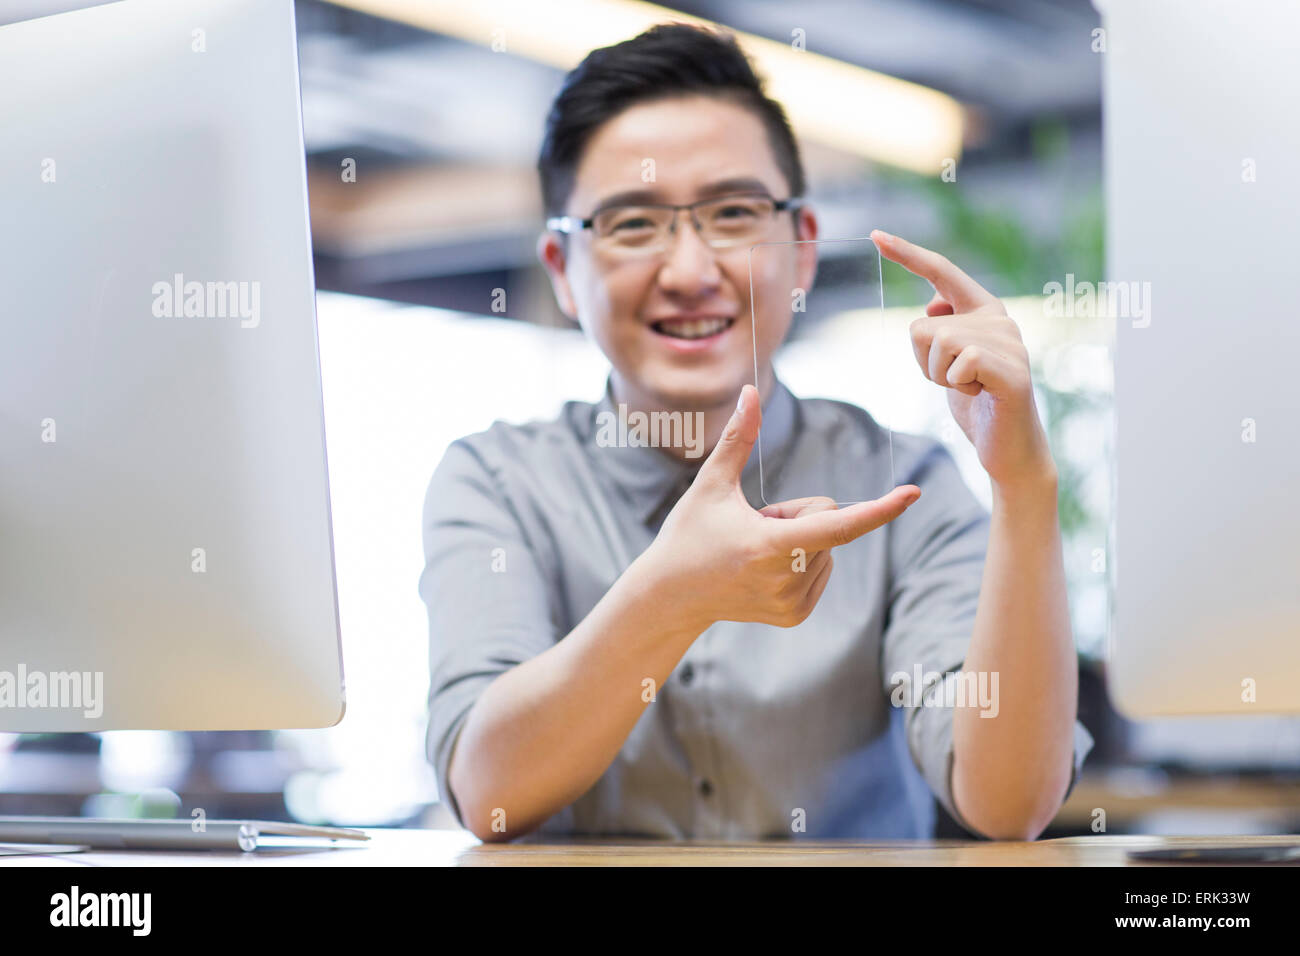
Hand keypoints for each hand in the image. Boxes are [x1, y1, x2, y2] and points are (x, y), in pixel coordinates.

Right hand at [642, 384, 920, 629]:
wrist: (670, 596)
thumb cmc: (688, 535)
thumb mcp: (710, 484)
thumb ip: (738, 437)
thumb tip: (749, 390)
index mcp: (769, 546)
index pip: (838, 524)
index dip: (879, 508)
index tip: (913, 494)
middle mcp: (786, 579)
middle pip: (829, 521)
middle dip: (800, 513)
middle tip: (752, 527)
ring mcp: (792, 603)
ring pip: (828, 547)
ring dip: (798, 539)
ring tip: (752, 550)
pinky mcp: (794, 615)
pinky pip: (823, 569)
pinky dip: (801, 561)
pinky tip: (762, 569)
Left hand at [871, 230, 1056, 491]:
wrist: (1007, 448)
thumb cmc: (976, 403)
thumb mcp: (951, 361)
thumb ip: (943, 330)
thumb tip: (932, 306)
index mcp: (983, 310)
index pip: (942, 272)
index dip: (908, 254)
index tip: (876, 235)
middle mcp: (1000, 318)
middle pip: (922, 326)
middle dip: (925, 364)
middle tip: (957, 383)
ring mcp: (1009, 342)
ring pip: (936, 344)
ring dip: (939, 376)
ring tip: (970, 389)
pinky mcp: (1012, 369)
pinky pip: (957, 364)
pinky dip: (955, 387)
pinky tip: (980, 396)